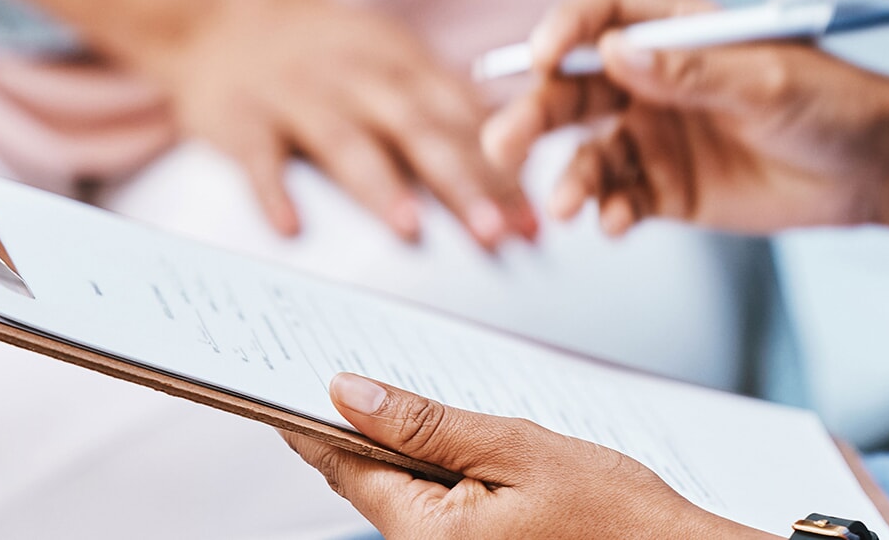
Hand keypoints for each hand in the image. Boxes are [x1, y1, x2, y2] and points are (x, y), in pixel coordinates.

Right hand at [157, 0, 537, 245]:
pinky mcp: (239, 116)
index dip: (503, 169)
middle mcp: (356, 75)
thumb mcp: (389, 55)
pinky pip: (258, 155)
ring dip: (379, 186)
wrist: (216, 7)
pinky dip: (273, 190)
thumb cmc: (320, 47)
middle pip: (418, 131)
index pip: (464, 120)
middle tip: (496, 234)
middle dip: (462, 182)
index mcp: (401, 63)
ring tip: (410, 229)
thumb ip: (444, 103)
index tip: (534, 219)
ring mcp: (297, 94)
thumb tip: (515, 159)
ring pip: (345, 141)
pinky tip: (292, 227)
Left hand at [283, 373, 770, 538]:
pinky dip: (429, 464)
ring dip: (394, 441)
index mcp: (427, 534)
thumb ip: (426, 423)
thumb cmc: (615, 515)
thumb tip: (347, 393)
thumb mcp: (517, 448)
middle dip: (348, 424)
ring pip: (397, 489)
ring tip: (393, 389)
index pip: (340, 464)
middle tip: (331, 365)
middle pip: (362, 478)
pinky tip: (445, 432)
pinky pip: (432, 504)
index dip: (304, 417)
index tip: (273, 379)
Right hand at [481, 0, 888, 239]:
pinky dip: (608, 212)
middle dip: (534, 114)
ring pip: (588, 152)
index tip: (540, 58)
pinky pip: (621, 199)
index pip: (600, 16)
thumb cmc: (834, 103)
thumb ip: (692, 73)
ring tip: (563, 206)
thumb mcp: (768, 81)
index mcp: (674, 31)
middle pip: (572, 88)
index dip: (563, 30)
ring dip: (567, 177)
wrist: (873, 169)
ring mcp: (657, 137)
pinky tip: (613, 224)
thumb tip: (618, 54)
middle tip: (504, 143)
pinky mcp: (669, 191)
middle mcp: (653, 81)